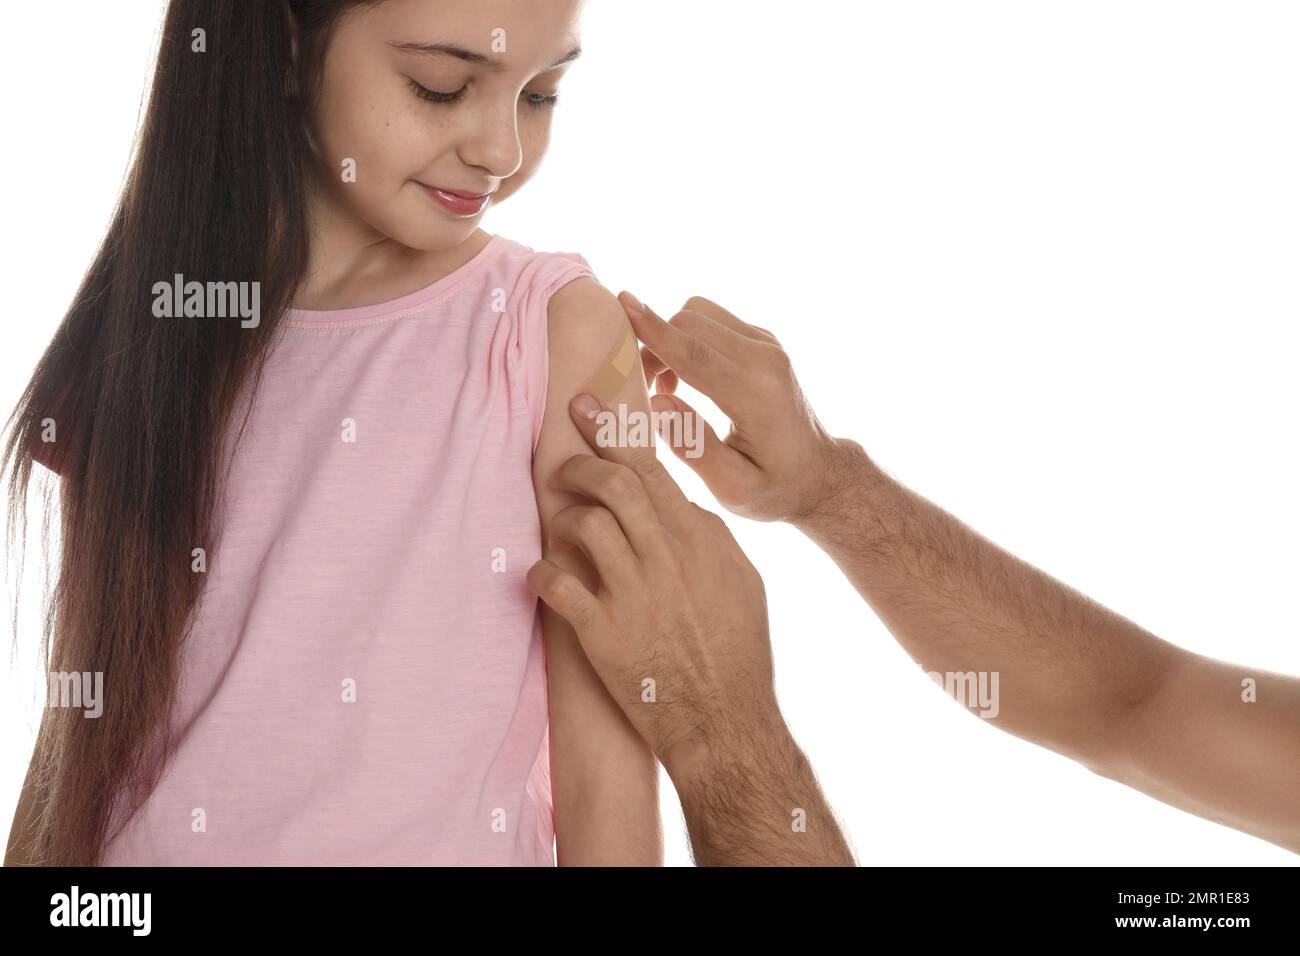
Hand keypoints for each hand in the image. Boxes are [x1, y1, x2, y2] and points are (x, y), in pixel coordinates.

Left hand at [526, 394, 783, 779]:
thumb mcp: (742, 581)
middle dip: (582, 459)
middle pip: (616, 483)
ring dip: (563, 515)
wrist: (727, 723)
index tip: (590, 407)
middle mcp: (669, 559)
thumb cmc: (739, 653)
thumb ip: (709, 538)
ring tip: (559, 522)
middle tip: (563, 457)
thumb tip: (682, 509)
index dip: (616, 433)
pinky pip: (559, 584)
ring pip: (586, 524)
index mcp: (702, 540)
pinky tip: (541, 576)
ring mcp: (636, 595)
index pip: (655, 469)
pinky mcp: (606, 634)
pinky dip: (542, 572)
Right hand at [619, 292, 860, 523]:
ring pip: (699, 314)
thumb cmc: (774, 489)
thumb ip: (692, 447)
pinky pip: (712, 320)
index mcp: (755, 394)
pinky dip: (688, 340)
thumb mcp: (732, 488)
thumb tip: (656, 403)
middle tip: (645, 390)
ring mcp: (767, 344)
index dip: (654, 330)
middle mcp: (765, 359)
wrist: (819, 473)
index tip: (622, 303)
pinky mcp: (763, 340)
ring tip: (669, 387)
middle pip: (689, 324)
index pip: (694, 353)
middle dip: (654, 346)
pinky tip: (688, 379)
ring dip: (671, 341)